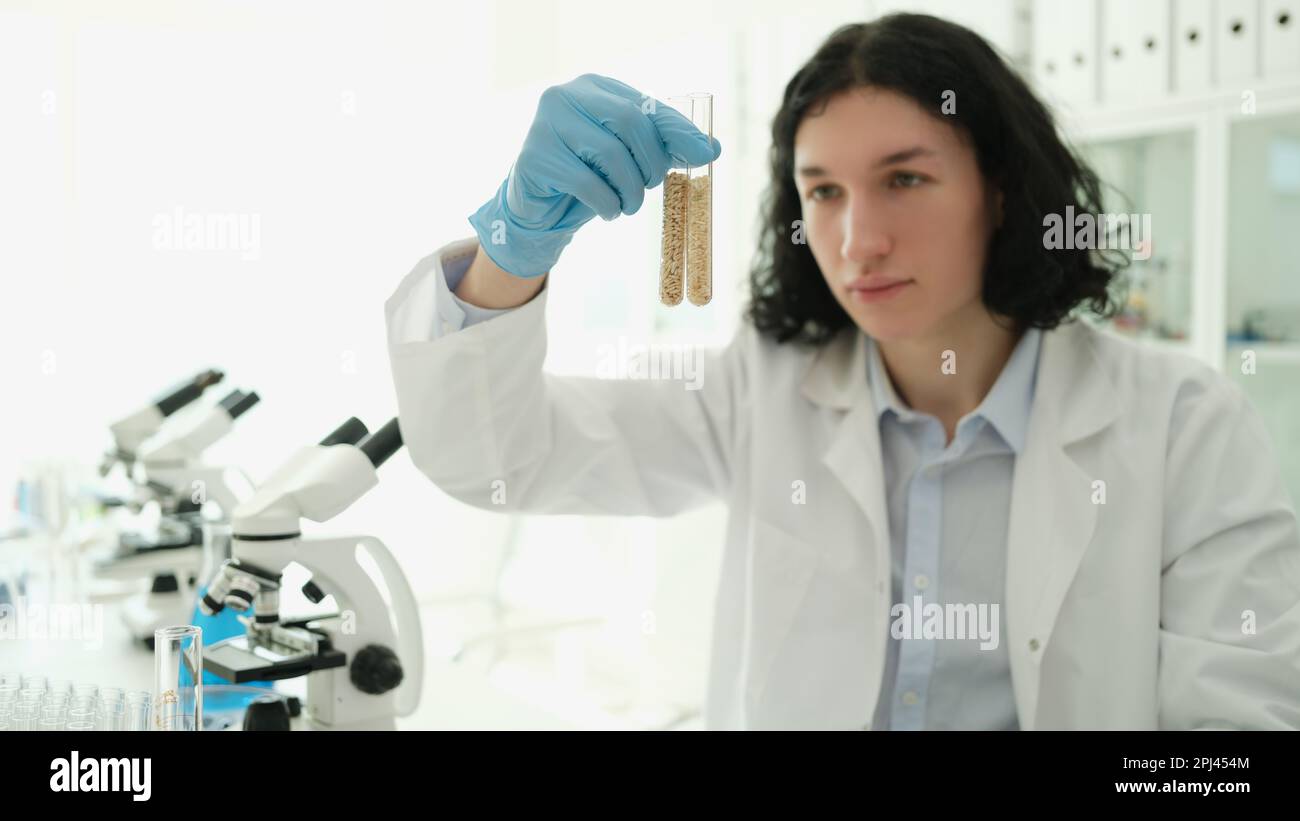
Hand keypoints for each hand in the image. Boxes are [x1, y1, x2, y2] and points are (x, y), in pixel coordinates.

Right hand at [468, 73, 720, 277]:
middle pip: (629, 121)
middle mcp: (567, 96)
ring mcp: (546, 124)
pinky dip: (606, 203)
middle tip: (649, 188)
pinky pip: (585, 182)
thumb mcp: (631, 160)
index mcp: (595, 88)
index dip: (678, 131)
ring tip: (627, 206)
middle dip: (651, 162)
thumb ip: (667, 149)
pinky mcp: (534, 157)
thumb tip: (713, 148)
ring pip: (610, 153)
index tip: (705, 155)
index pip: (646, 105)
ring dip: (630, 190)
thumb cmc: (589, 178)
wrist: (539, 210)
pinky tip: (607, 211)